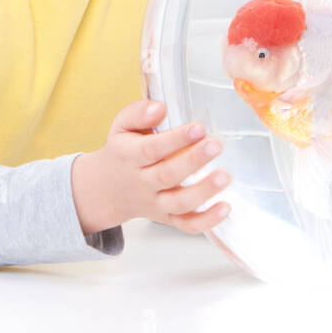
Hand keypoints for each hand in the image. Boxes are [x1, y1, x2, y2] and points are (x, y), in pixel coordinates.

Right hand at [71, 99, 231, 234]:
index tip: (198, 128)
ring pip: (178, 203)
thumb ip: (138, 113)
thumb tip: (160, 107)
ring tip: (224, 176)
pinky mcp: (167, 218)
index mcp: (129, 156)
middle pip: (167, 175)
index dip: (175, 139)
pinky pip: (186, 225)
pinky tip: (225, 208)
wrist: (106, 189)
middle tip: (216, 145)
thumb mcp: (121, 127)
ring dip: (203, 191)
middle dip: (193, 161)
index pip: (152, 149)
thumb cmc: (122, 152)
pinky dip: (206, 221)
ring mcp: (155, 203)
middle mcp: (142, 182)